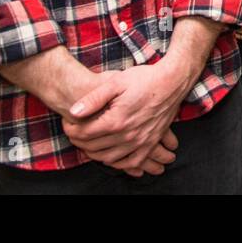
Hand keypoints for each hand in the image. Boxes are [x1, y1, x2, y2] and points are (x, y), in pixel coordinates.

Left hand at [63, 62, 189, 175]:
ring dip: (94, 154)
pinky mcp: (150, 143)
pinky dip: (118, 163)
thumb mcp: (116, 82)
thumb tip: (74, 111)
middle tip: (74, 132)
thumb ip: (93, 98)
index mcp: (117, 120)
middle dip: (79, 141)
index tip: (68, 122)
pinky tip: (111, 156)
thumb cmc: (144, 79)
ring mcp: (140, 141)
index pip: (85, 133)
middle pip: (94, 147)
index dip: (71, 129)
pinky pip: (131, 163)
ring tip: (88, 144)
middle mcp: (128, 135)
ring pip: (109, 158)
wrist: (173, 81)